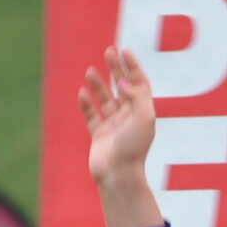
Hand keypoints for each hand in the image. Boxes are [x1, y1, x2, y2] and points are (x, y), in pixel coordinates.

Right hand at [78, 46, 157, 190]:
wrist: (119, 175)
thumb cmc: (133, 148)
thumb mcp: (144, 118)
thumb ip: (137, 96)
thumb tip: (122, 81)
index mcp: (143, 113)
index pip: (140, 84)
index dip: (133, 66)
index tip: (125, 51)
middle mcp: (129, 118)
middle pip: (122, 88)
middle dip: (116, 69)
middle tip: (108, 51)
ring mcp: (114, 127)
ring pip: (105, 100)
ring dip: (99, 84)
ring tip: (91, 71)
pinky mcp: (99, 136)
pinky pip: (92, 115)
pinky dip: (86, 103)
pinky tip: (82, 92)